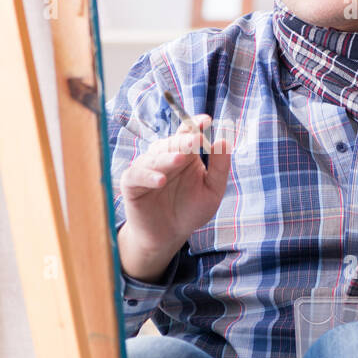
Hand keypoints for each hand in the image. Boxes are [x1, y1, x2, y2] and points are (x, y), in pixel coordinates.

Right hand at [118, 114, 231, 279]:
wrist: (169, 236)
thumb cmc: (190, 210)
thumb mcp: (212, 190)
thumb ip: (219, 167)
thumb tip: (225, 141)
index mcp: (186, 154)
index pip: (189, 133)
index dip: (196, 125)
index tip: (206, 121)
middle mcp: (165, 156)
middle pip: (173, 143)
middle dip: (185, 141)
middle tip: (196, 139)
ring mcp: (147, 168)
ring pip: (156, 157)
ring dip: (168, 158)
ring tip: (180, 160)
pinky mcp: (132, 183)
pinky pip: (137, 175)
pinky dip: (148, 176)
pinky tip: (160, 181)